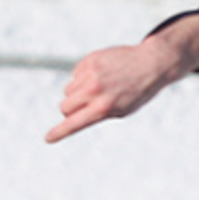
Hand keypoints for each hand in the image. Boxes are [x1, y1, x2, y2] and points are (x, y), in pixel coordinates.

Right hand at [44, 15, 198, 143]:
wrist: (151, 64)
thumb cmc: (136, 93)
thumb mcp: (121, 110)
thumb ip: (96, 115)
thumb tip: (70, 117)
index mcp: (105, 108)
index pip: (75, 123)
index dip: (59, 132)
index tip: (48, 139)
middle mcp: (95, 91)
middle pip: (65, 108)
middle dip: (70, 112)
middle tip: (86, 109)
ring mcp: (91, 74)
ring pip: (68, 91)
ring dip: (78, 94)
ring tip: (100, 90)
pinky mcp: (89, 60)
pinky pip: (75, 76)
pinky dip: (83, 79)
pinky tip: (102, 76)